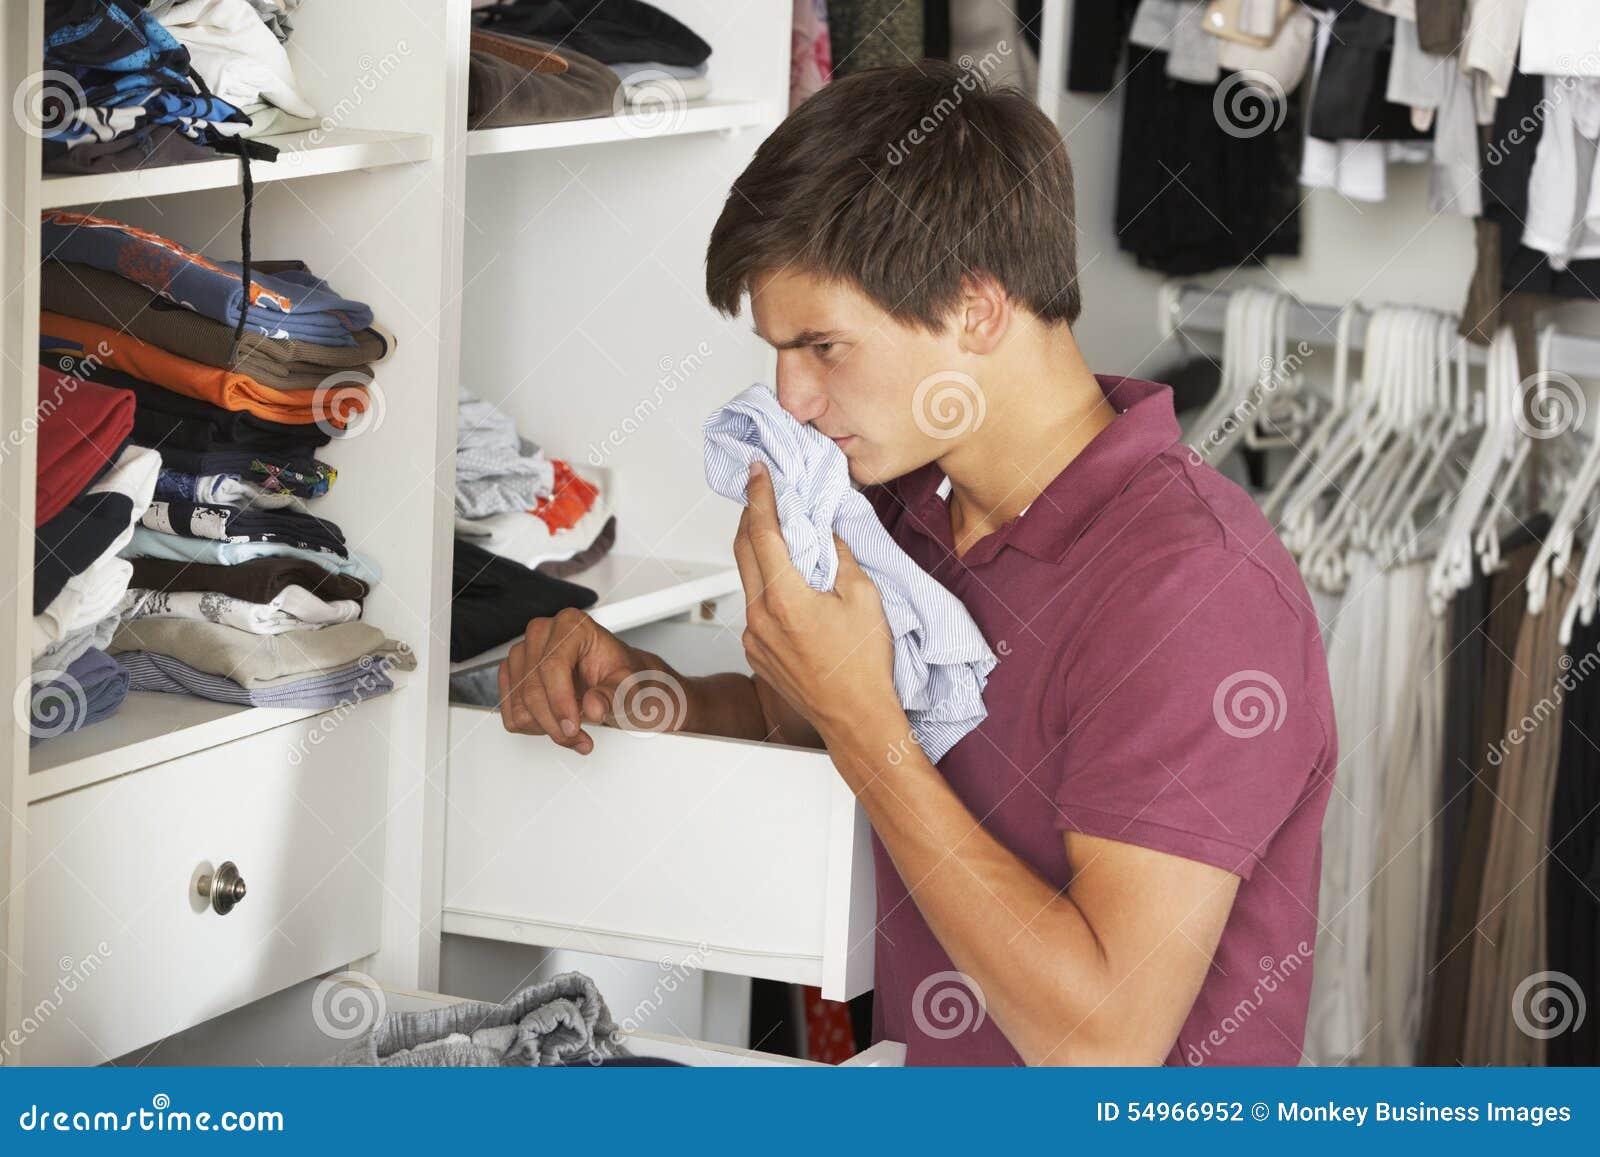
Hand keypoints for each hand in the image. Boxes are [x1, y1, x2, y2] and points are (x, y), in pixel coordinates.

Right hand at [497, 608, 680, 753]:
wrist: (614, 678)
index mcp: (572, 625)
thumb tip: (594, 707)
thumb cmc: (620, 675)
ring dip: (546, 727)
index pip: (553, 665)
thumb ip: (614, 695)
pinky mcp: (512, 673)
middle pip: (533, 688)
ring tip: (573, 730)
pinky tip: (556, 723)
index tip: (573, 727)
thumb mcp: (628, 686)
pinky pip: (511, 711)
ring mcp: (523, 652)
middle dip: (555, 723)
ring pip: (519, 704)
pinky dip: (533, 726)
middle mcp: (543, 633)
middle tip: (578, 737)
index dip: (560, 702)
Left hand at [734, 461, 900, 741]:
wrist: (856, 719)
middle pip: (744, 550)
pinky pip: (754, 608)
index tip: (758, 472)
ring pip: (748, 580)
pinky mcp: (755, 652)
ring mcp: (753, 636)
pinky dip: (766, 589)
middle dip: (752, 517)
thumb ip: (839, 556)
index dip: (760, 495)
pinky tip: (790, 588)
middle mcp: (759, 616)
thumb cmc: (864, 666)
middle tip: (764, 495)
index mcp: (784, 597)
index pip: (762, 532)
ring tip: (783, 540)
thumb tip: (825, 531)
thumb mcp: (863, 597)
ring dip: (760, 554)